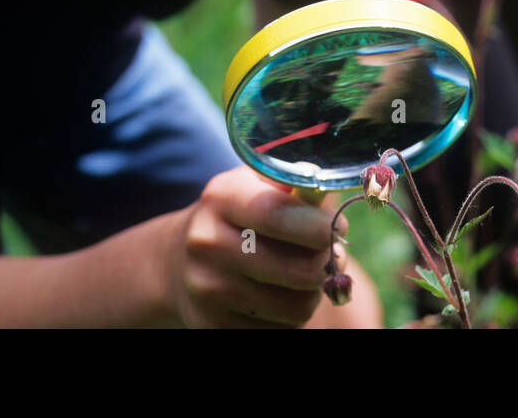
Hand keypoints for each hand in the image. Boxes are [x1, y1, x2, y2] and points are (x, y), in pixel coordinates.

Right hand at [164, 166, 348, 327]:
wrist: (179, 261)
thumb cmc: (239, 217)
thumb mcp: (257, 186)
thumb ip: (297, 189)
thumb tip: (338, 202)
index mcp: (222, 198)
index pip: (280, 215)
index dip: (321, 227)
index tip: (337, 228)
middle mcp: (207, 243)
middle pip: (299, 270)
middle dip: (327, 264)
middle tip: (330, 256)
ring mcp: (207, 290)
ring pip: (297, 308)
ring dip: (312, 294)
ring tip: (302, 276)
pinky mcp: (212, 327)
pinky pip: (281, 331)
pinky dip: (290, 317)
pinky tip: (278, 296)